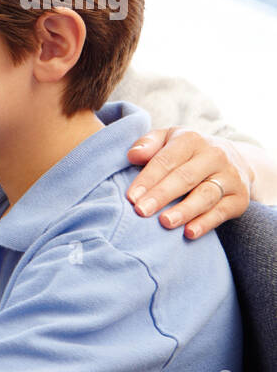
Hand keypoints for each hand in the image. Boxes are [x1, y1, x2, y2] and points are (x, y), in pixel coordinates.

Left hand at [126, 128, 253, 238]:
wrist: (235, 161)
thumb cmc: (187, 152)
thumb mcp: (168, 139)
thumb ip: (148, 143)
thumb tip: (133, 155)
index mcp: (192, 140)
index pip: (166, 160)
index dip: (148, 179)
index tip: (131, 197)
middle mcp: (214, 156)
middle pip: (185, 177)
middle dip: (161, 195)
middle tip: (141, 211)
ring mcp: (230, 177)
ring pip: (205, 195)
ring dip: (184, 211)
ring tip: (165, 222)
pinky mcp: (240, 198)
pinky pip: (222, 212)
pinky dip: (206, 223)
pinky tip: (189, 233)